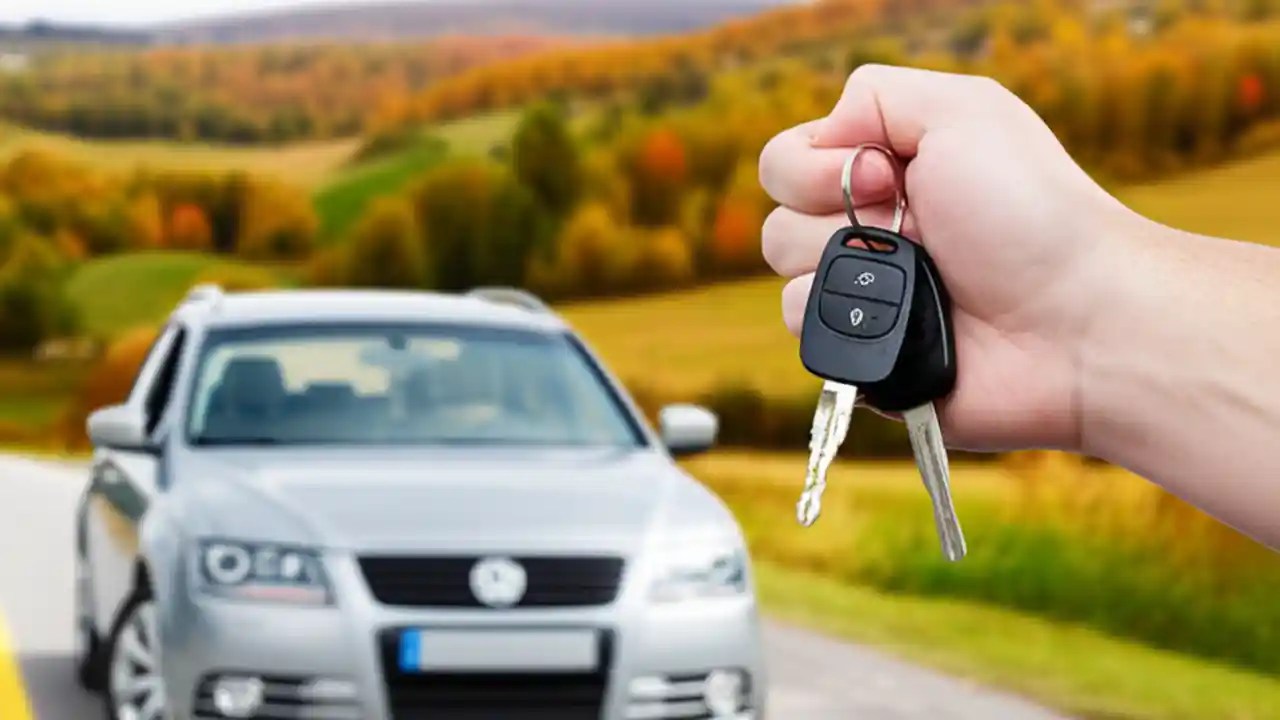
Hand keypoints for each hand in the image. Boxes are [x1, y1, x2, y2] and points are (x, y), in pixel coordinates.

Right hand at [759, 64, 1137, 451]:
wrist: (1077, 320)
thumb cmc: (1034, 214)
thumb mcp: (965, 110)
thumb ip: (877, 94)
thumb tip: (823, 133)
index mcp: (883, 171)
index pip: (788, 159)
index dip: (819, 167)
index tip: (891, 176)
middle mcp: (867, 231)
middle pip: (776, 219)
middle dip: (837, 220)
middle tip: (916, 228)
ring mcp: (864, 295)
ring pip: (783, 278)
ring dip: (843, 272)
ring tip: (920, 279)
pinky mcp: (865, 355)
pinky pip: (806, 336)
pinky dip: (848, 326)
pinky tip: (907, 322)